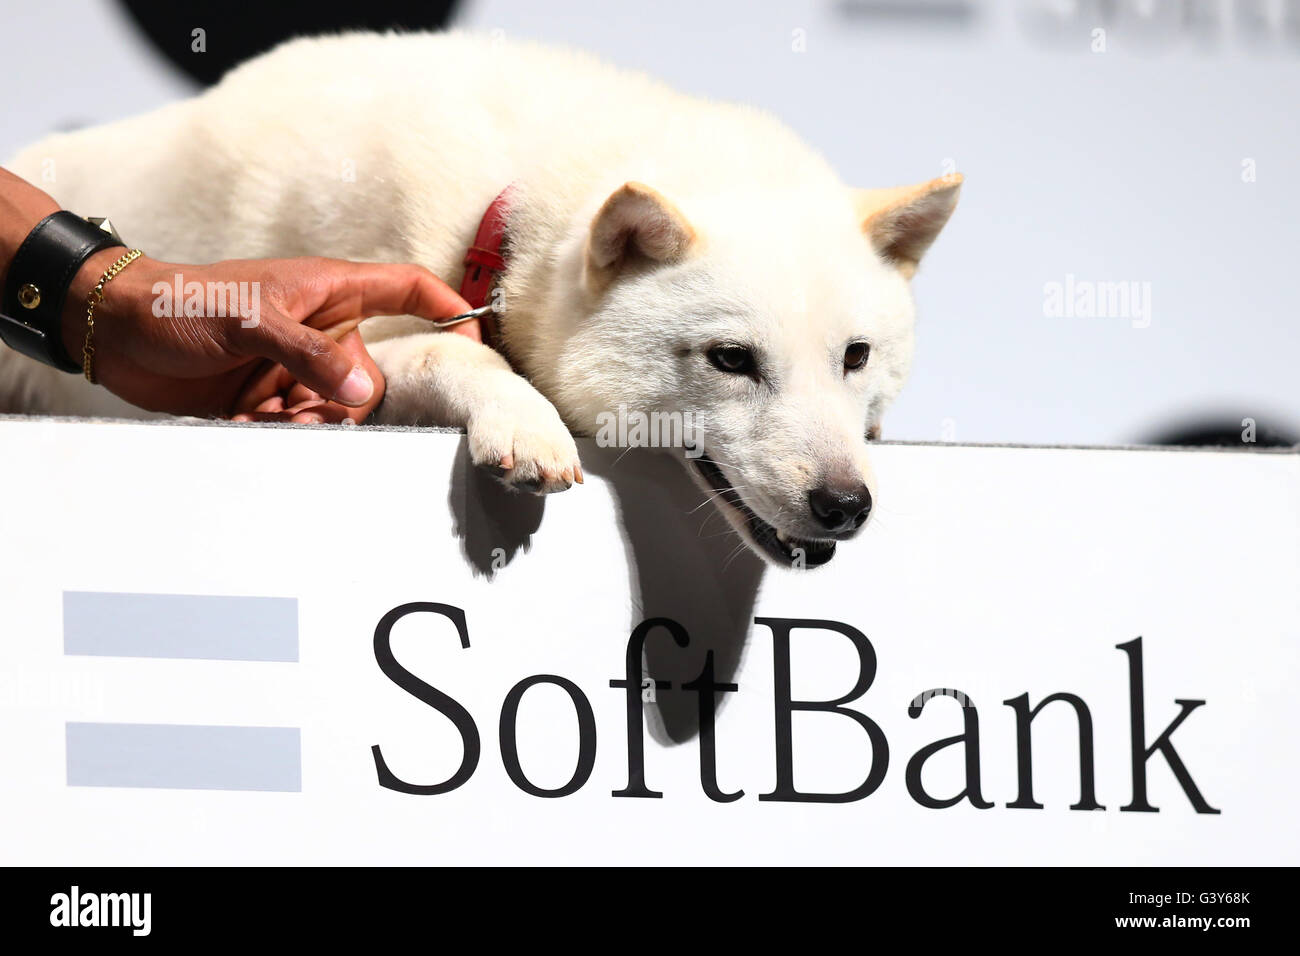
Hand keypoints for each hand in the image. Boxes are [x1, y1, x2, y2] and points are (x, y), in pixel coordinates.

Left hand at [64, 251, 476, 421]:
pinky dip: (281, 435)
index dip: (448, 307)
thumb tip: (363, 390)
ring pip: (339, 410)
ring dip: (308, 424)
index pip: (407, 289)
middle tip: (306, 409)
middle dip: (347, 403)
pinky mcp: (270, 398)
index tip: (478, 338)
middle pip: (374, 375)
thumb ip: (308, 354)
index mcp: (328, 291)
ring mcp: (296, 366)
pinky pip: (301, 429)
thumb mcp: (247, 321)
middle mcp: (320, 330)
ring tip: (264, 416)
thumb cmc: (178, 302)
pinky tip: (246, 422)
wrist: (112, 330)